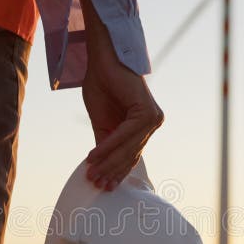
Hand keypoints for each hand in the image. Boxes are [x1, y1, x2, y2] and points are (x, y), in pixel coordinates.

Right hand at [77, 0, 163, 191]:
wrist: (103, 57)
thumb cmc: (102, 84)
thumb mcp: (102, 121)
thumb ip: (106, 143)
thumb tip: (99, 168)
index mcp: (144, 125)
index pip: (131, 155)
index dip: (116, 172)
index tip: (102, 186)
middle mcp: (153, 123)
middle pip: (130, 155)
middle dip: (111, 171)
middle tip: (94, 184)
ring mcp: (153, 118)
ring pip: (127, 148)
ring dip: (107, 162)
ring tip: (90, 174)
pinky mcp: (146, 112)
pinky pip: (124, 135)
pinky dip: (107, 146)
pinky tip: (93, 157)